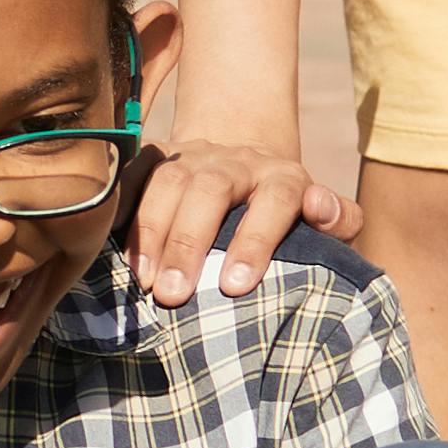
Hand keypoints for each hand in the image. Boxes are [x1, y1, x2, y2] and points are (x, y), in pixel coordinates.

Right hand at [125, 86, 350, 307]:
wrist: (243, 154)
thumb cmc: (282, 208)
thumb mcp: (320, 213)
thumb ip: (338, 218)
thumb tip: (324, 210)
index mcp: (283, 177)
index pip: (275, 202)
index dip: (255, 242)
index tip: (235, 288)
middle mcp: (237, 161)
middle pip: (211, 191)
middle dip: (189, 242)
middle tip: (173, 295)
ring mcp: (194, 154)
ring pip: (168, 181)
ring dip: (151, 232)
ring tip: (142, 280)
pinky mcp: (159, 153)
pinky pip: (133, 171)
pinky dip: (119, 203)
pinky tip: (108, 242)